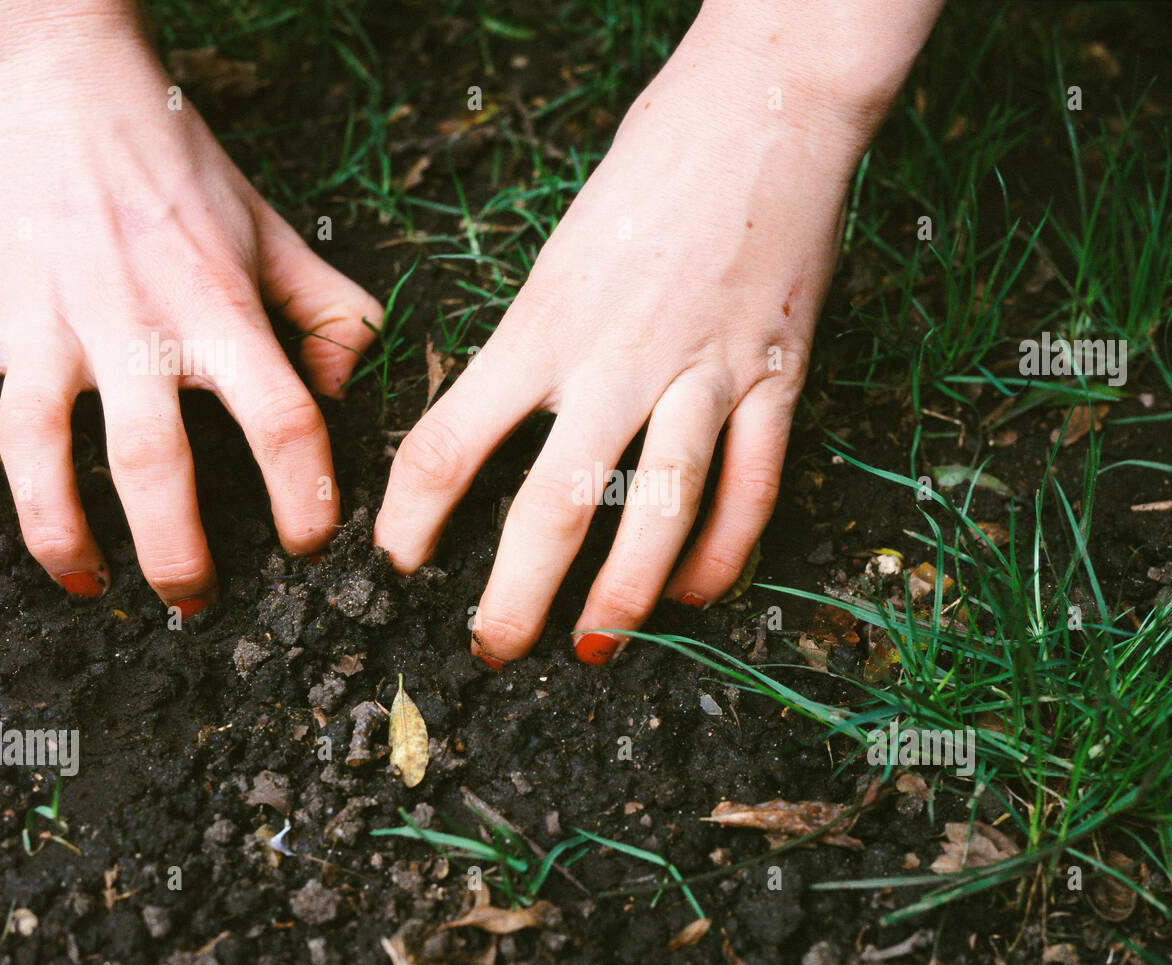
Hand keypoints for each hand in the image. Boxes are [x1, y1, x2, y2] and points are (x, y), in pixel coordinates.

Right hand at [0, 4, 381, 608]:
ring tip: (90, 585)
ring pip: (38, 450)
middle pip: (154, 460)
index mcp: (218, 307)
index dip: (305, 495)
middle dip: (176, 549)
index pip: (282, 419)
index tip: (309, 543)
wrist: (59, 77)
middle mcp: (131, 322)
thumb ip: (330, 312)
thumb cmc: (176, 166)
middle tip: (194, 600)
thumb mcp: (274, 232)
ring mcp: (42, 319)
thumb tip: (348, 391)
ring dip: (63, 534)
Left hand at [375, 1, 938, 663]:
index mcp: (544, 324)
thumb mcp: (562, 255)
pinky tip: (698, 595)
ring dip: (623, 597)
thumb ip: (536, 344)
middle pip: (553, 507)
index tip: (396, 559)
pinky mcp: (775, 378)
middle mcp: (614, 361)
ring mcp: (701, 374)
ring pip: (658, 513)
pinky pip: (750, 487)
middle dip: (514, 597)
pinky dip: (725, 552)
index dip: (410, 517)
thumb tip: (510, 425)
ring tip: (594, 649)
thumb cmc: (652, 168)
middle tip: (490, 648)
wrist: (764, 107)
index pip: (451, 442)